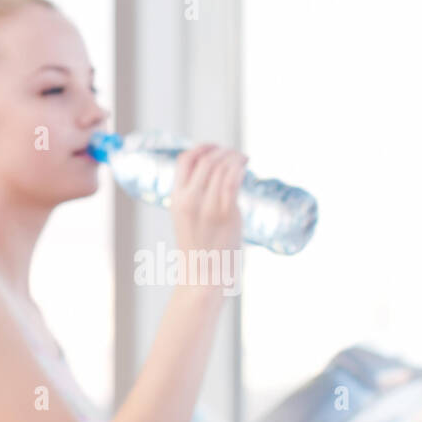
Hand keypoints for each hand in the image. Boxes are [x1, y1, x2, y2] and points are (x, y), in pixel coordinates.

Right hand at [169, 145, 246, 262]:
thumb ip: (194, 195)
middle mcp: (190, 200)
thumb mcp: (186, 216)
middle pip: (206, 161)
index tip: (214, 147)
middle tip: (234, 153)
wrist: (203, 273)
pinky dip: (240, 168)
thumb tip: (214, 173)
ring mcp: (208, 206)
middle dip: (222, 151)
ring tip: (243, 158)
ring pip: (221, 168)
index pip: (184, 160)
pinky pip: (233, 182)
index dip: (200, 148)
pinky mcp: (227, 214)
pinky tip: (245, 166)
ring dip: (234, 157)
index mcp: (176, 198)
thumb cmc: (198, 245)